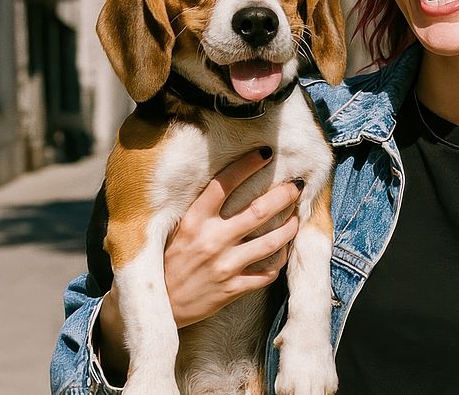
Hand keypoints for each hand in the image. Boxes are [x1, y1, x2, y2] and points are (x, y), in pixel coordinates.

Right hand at [163, 146, 300, 327]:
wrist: (161, 305)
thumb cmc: (170, 261)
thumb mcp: (180, 229)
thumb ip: (203, 211)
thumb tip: (232, 183)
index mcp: (194, 221)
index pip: (224, 184)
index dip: (247, 165)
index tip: (265, 154)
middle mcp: (211, 240)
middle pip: (258, 211)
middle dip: (283, 195)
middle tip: (296, 186)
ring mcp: (224, 266)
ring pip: (270, 242)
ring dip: (290, 227)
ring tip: (297, 217)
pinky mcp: (232, 289)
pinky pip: (266, 273)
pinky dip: (279, 260)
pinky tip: (282, 251)